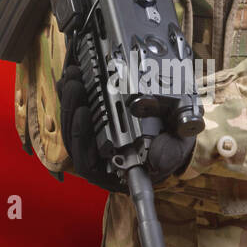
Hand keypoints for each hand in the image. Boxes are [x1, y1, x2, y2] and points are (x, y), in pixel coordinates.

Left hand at [56, 65, 193, 191]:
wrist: (175, 129)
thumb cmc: (172, 141)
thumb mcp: (179, 144)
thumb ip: (171, 151)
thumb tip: (157, 160)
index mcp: (118, 169)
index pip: (89, 163)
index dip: (80, 139)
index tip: (83, 113)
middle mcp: (102, 158)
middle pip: (74, 137)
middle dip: (71, 108)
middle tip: (76, 86)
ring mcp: (93, 140)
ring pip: (70, 123)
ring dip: (69, 98)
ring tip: (73, 77)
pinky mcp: (90, 123)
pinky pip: (71, 112)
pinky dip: (67, 95)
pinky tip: (68, 78)